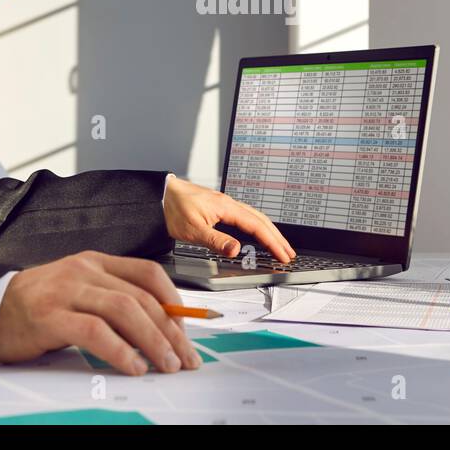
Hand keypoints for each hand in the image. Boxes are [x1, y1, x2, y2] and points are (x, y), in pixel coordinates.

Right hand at [0, 251, 202, 373]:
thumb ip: (114, 300)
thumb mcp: (80, 293)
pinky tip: (132, 366)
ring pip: (124, 310)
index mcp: (96, 262)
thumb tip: (161, 326)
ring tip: (166, 364)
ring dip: (153, 341)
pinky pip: (95, 331)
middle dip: (171, 331)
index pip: (148, 274)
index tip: (189, 330)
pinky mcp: (49, 316)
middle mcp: (84, 270)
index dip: (175, 302)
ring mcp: (66, 290)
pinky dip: (120, 351)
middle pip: (141, 297)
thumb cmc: (39, 306)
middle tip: (185, 358)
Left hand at [162, 175, 296, 262]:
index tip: (282, 255)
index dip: (272, 242)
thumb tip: (236, 250)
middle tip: (288, 253)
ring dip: (269, 232)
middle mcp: (229, 204)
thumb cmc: (173, 208)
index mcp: (226, 208)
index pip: (257, 227)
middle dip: (277, 238)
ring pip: (255, 217)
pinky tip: (258, 232)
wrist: (161, 194)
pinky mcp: (221, 207)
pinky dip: (258, 226)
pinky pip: (246, 216)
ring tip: (279, 245)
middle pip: (261, 221)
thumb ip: (216, 241)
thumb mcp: (193, 230)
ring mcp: (226, 204)